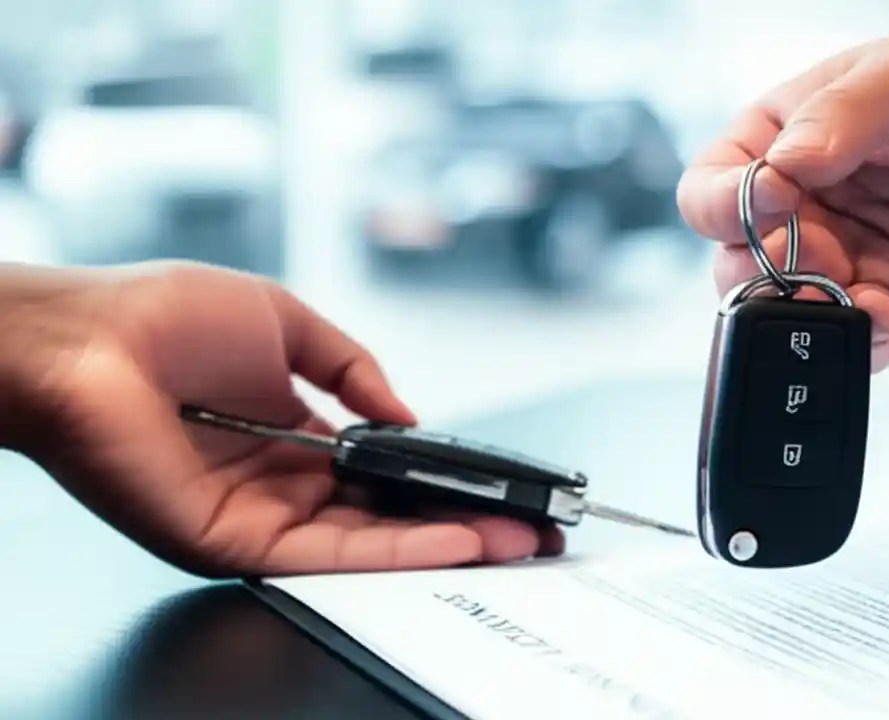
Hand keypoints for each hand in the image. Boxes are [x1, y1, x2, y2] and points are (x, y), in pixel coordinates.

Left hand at [0, 261, 561, 576]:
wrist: (84, 338)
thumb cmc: (162, 317)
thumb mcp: (287, 322)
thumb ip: (356, 369)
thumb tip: (412, 416)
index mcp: (289, 434)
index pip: (380, 473)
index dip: (440, 479)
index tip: (494, 481)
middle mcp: (278, 484)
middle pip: (386, 517)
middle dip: (462, 523)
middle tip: (529, 527)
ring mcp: (258, 518)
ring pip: (369, 545)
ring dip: (447, 544)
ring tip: (516, 540)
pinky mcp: (235, 543)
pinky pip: (329, 555)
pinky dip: (398, 551)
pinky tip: (457, 539)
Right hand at [678, 26, 888, 369]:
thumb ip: (846, 113)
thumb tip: (781, 166)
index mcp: (788, 139)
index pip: (713, 185)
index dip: (725, 203)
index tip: (778, 197)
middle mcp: (807, 204)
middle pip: (735, 261)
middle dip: (766, 270)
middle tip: (822, 255)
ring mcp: (848, 259)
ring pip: (786, 312)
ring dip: (808, 314)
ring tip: (859, 293)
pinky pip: (856, 340)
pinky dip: (865, 341)